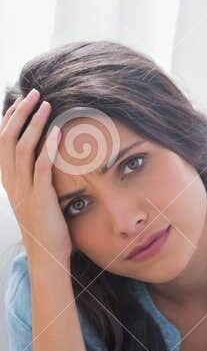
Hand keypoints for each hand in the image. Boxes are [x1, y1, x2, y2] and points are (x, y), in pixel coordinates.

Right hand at [0, 90, 71, 267]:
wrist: (47, 257)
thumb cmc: (46, 227)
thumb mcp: (34, 197)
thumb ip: (34, 177)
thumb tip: (43, 157)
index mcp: (9, 180)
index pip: (1, 142)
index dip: (9, 119)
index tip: (21, 101)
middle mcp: (12, 182)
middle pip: (7, 139)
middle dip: (20, 113)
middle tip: (34, 93)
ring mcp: (24, 190)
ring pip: (22, 148)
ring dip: (34, 123)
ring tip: (47, 104)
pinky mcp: (41, 198)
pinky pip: (41, 168)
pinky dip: (48, 147)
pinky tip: (57, 131)